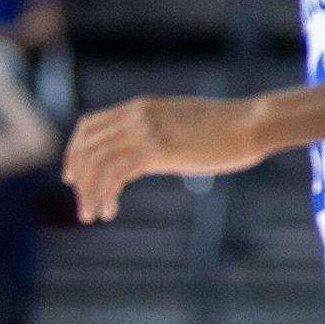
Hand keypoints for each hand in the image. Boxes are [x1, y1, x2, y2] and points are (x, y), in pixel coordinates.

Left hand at [63, 95, 266, 222]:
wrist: (251, 123)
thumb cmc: (224, 129)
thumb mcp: (180, 125)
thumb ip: (156, 136)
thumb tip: (144, 158)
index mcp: (139, 107)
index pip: (88, 126)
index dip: (75, 152)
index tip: (73, 177)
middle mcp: (136, 116)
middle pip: (87, 146)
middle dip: (78, 178)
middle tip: (82, 206)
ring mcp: (145, 131)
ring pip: (96, 163)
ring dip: (88, 193)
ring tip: (90, 216)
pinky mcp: (156, 150)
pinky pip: (115, 174)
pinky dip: (106, 195)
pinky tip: (111, 211)